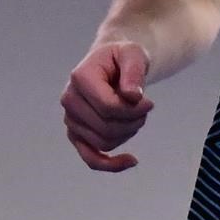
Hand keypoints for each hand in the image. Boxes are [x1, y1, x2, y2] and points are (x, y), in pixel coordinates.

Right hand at [61, 41, 153, 172]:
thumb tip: (132, 97)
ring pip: (105, 142)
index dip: (133, 110)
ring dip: (128, 133)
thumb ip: (134, 71)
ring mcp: (71, 119)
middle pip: (107, 127)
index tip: (150, 102)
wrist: (112, 64)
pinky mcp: (76, 134)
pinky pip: (91, 158)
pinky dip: (110, 164)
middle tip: (145, 108)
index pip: (107, 107)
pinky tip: (132, 161)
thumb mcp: (133, 54)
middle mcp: (69, 100)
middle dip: (134, 121)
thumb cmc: (123, 58)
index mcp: (80, 77)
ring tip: (137, 115)